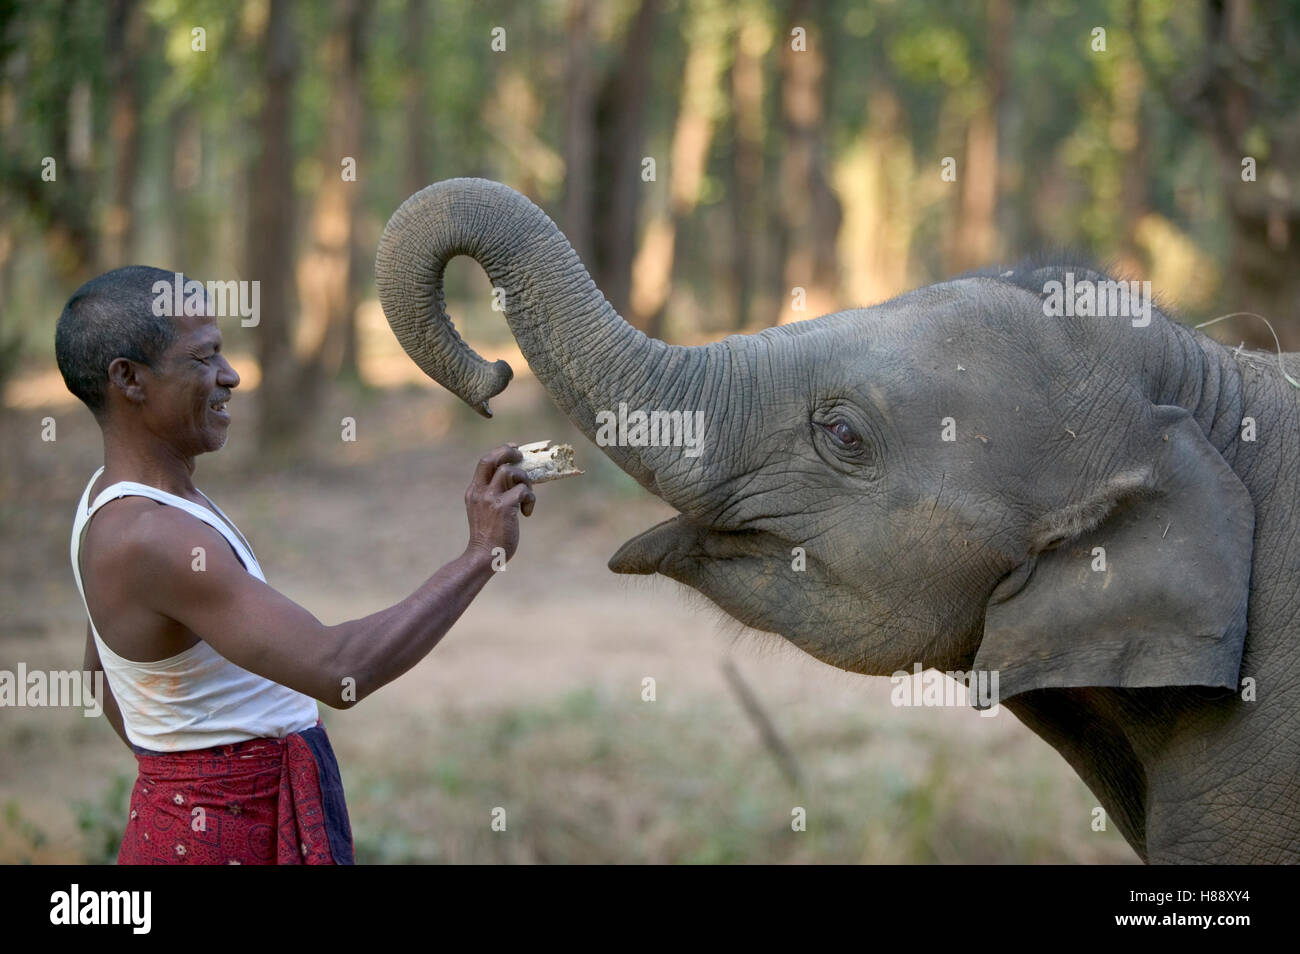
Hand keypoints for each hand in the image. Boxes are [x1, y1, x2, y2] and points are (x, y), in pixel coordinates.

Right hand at [464, 443, 534, 563]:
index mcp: (474, 491)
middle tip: (521, 457)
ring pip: (510, 471)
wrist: (484, 556)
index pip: (485, 461)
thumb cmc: (489, 536)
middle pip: (492, 458)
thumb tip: (516, 481)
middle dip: (509, 452)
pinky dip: (530, 498)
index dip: (501, 451)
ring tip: (527, 496)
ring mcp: (490, 499)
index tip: (514, 450)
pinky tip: (527, 512)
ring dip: (525, 480)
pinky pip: (523, 491)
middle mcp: (480, 491)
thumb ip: (493, 495)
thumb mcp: (485, 510)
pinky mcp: (503, 508)